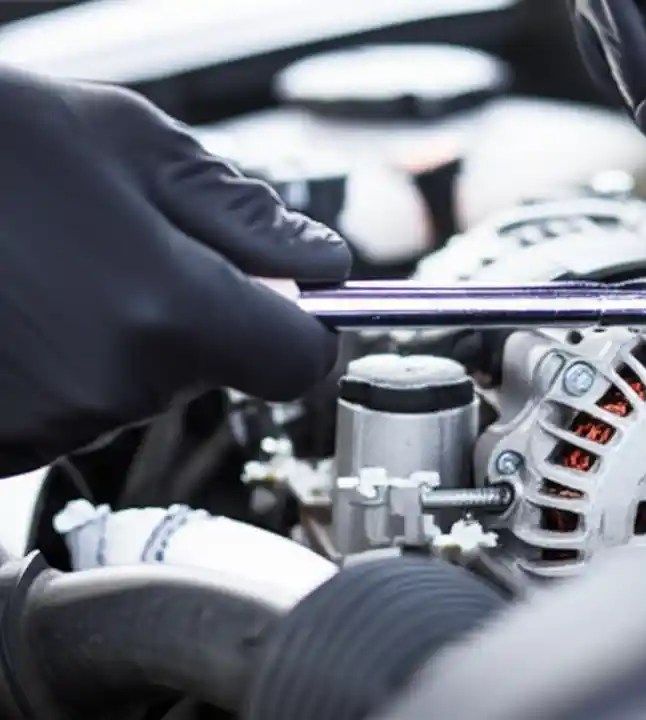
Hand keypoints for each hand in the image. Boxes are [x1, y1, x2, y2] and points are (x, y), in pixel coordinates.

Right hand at [0, 67, 350, 475]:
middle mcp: (115, 385)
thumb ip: (244, 216)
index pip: (297, 361)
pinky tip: (14, 312)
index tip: (282, 303)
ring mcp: (48, 422)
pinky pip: (68, 412)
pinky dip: (57, 369)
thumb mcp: (132, 145)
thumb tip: (323, 263)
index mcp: (170, 310)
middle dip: (190, 314)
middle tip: (117, 247)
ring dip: (118, 341)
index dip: (300, 327)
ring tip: (46, 270)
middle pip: (212, 370)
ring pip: (137, 390)